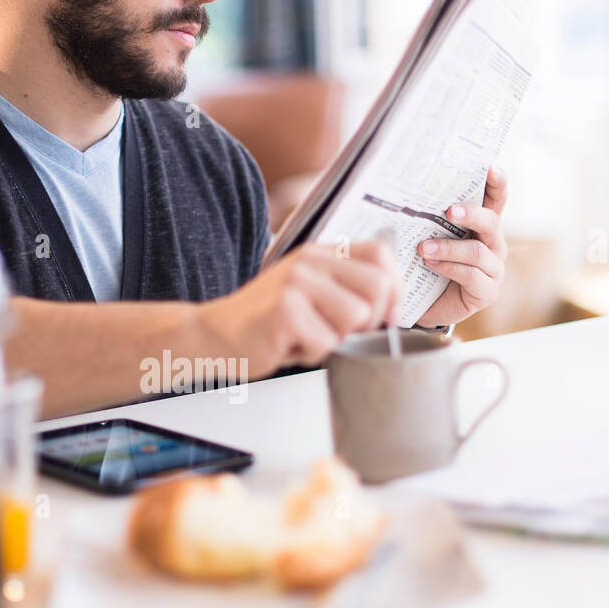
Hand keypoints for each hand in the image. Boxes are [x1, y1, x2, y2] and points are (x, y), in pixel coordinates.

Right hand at [200, 241, 400, 378]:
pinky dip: (311, 354)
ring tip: (307, 336)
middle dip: (367, 322)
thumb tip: (394, 311)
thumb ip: (346, 290)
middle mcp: (310, 261)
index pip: (381, 256)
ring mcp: (296, 282)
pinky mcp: (285, 310)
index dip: (392, 290)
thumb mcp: (310, 295)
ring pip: (356, 317)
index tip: (382, 316)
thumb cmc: (267, 324)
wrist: (214, 335)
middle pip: (377, 288)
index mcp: (320, 254)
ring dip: (336, 339)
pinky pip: (326, 342)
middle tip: (337, 332)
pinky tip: (288, 345)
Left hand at [416, 166, 508, 325]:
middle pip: (491, 222)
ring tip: (423, 248)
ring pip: (477, 251)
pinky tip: (431, 264)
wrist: (428, 306)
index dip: (498, 183)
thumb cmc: (430, 266)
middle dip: (471, 214)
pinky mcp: (486, 291)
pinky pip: (471, 275)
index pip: (497, 200)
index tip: (491, 167)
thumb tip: (408, 196)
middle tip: (448, 211)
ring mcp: (494, 268)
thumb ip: (431, 221)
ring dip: (448, 247)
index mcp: (483, 226)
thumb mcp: (432, 238)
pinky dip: (448, 267)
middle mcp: (494, 244)